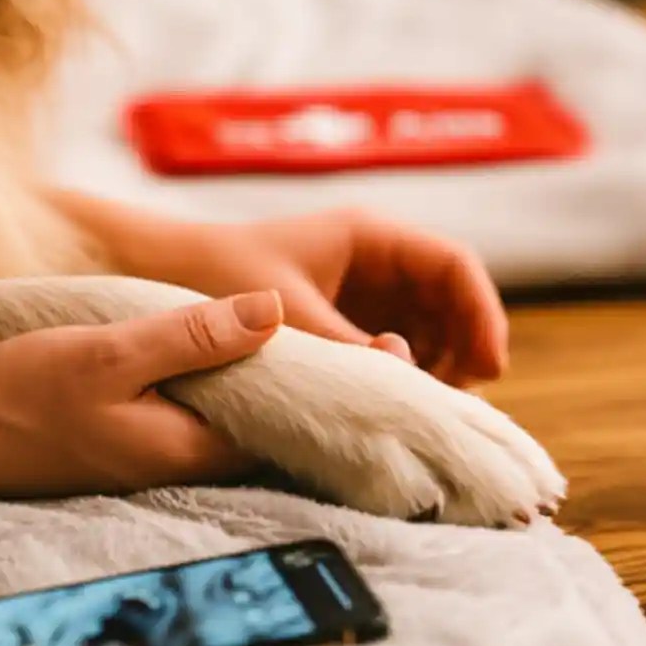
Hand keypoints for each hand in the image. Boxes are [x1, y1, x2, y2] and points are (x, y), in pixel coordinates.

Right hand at [0, 291, 282, 496]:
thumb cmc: (25, 394)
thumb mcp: (114, 352)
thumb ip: (194, 337)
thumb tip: (273, 312)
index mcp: (187, 451)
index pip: (278, 425)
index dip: (304, 383)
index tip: (318, 335)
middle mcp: (178, 467)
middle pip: (254, 427)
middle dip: (276, 380)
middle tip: (291, 323)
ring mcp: (150, 462)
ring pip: (220, 422)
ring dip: (237, 381)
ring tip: (252, 330)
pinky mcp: (127, 449)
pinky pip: (186, 420)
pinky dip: (201, 388)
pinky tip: (194, 355)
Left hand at [170, 209, 507, 385]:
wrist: (156, 274)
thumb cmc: (214, 277)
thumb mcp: (286, 316)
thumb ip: (347, 348)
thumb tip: (407, 377)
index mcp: (368, 237)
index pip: (453, 266)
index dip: (483, 313)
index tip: (490, 367)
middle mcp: (373, 260)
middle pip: (450, 303)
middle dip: (462, 350)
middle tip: (452, 402)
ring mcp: (360, 291)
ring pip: (428, 329)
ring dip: (435, 367)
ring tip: (421, 408)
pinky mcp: (342, 320)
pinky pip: (394, 346)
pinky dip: (402, 374)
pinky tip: (391, 403)